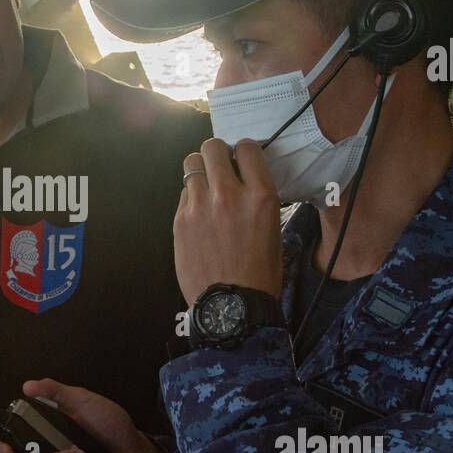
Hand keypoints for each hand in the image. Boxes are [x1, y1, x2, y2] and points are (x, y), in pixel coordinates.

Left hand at [174, 137, 282, 305]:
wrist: (232, 305)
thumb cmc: (260, 272)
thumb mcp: (272, 228)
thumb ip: (257, 197)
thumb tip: (244, 179)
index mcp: (260, 196)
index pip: (247, 147)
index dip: (244, 149)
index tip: (242, 159)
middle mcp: (229, 195)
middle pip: (212, 147)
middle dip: (217, 152)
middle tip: (221, 166)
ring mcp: (200, 207)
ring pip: (191, 164)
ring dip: (201, 171)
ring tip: (207, 186)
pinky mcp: (180, 220)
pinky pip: (184, 193)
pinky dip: (192, 196)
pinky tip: (200, 213)